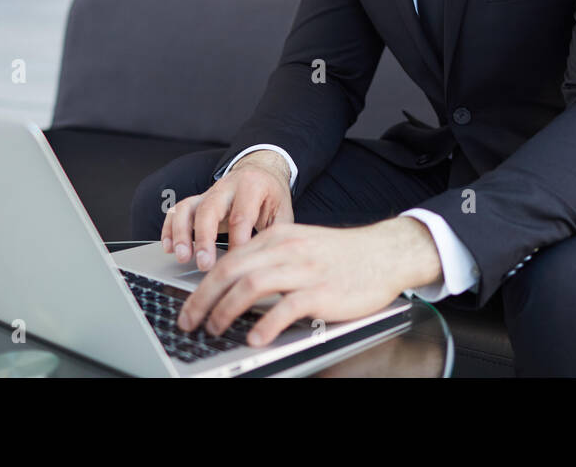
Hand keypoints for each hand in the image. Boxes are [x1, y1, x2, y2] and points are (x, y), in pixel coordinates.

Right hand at [160, 152, 292, 270]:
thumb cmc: (272, 195)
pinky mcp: (198, 200)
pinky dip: (170, 228)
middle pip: (209, 209)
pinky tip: (169, 248)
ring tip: (182, 257)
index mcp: (252, 186)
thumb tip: (269, 262)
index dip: (238, 242)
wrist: (261, 171)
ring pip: (188, 208)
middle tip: (204, 264)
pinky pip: (177, 210)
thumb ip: (276, 234)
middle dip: (204, 239)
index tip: (237, 263)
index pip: (241, 216)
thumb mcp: (283, 211)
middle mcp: (226, 187)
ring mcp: (209, 193)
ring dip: (181, 233)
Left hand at [176, 217, 440, 346]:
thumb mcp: (302, 244)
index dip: (202, 286)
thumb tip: (236, 283)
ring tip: (215, 330)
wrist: (386, 252)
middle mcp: (287, 249)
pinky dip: (265, 324)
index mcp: (278, 237)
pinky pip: (286, 308)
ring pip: (250, 285)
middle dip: (202, 300)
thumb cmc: (344, 254)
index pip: (228, 260)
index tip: (190, 307)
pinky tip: (255, 338)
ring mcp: (304, 269)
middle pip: (231, 272)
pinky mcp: (322, 290)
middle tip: (189, 322)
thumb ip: (271, 258)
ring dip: (225, 311)